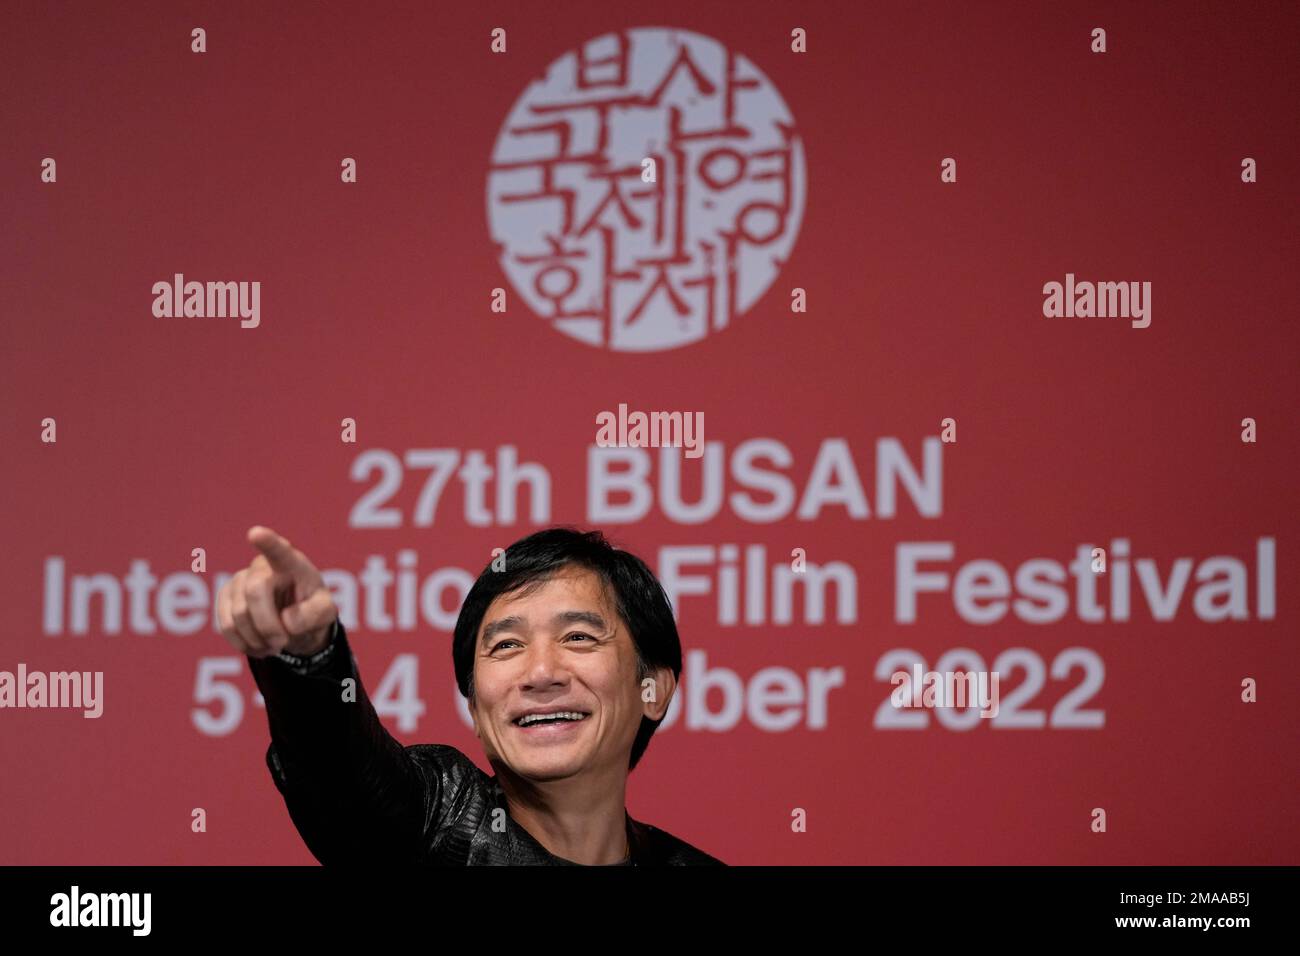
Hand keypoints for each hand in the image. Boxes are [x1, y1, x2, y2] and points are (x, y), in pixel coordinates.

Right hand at [217, 525, 336, 658]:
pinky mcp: (225, 598)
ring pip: (238, 615)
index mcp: (291, 563)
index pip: (279, 551)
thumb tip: (286, 620)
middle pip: (255, 593)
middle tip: (282, 643)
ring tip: (274, 644)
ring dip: (258, 639)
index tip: (255, 533)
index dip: (267, 542)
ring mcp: (239, 580)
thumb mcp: (325, 613)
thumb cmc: (311, 610)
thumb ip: (315, 614)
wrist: (294, 624)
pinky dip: (244, 644)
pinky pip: (226, 627)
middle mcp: (261, 566)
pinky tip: (259, 646)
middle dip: (268, 625)